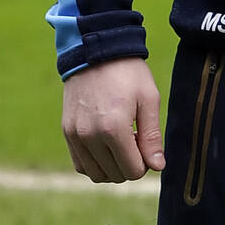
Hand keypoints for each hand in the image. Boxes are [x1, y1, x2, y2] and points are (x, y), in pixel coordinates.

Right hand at [62, 57, 164, 181]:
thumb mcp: (149, 99)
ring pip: (96, 174)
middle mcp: (90, 136)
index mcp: (113, 129)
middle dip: (130, 165)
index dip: (145, 163)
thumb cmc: (128, 72)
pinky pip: (80, 164)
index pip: (132, 170)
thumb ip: (152, 136)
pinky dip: (95, 163)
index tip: (147, 144)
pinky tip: (106, 145)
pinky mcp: (67, 131)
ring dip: (112, 167)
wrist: (97, 49)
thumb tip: (157, 167)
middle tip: (136, 140)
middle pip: (115, 175)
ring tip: (121, 142)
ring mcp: (74, 135)